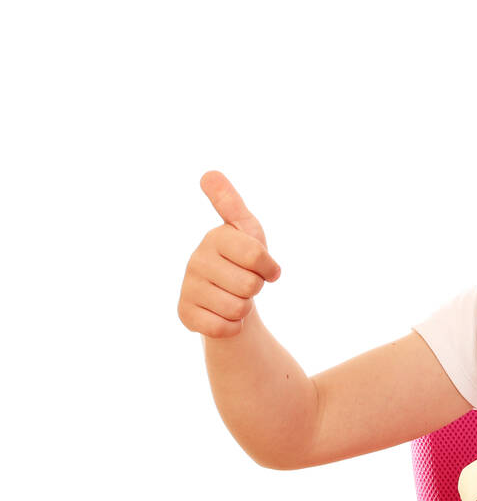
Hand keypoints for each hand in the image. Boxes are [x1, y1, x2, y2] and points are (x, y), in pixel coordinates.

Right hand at [177, 171, 281, 337]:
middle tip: (245, 282)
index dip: (268, 267)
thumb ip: (231, 203)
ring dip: (245, 308)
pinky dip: (233, 326)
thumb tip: (208, 173)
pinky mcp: (184, 314)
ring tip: (234, 296)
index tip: (265, 267)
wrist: (228, 297)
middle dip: (256, 289)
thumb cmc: (242, 261)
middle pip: (249, 285)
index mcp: (215, 238)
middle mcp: (196, 260)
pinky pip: (223, 328)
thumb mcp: (245, 230)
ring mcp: (188, 288)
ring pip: (237, 308)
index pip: (256, 256)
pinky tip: (223, 315)